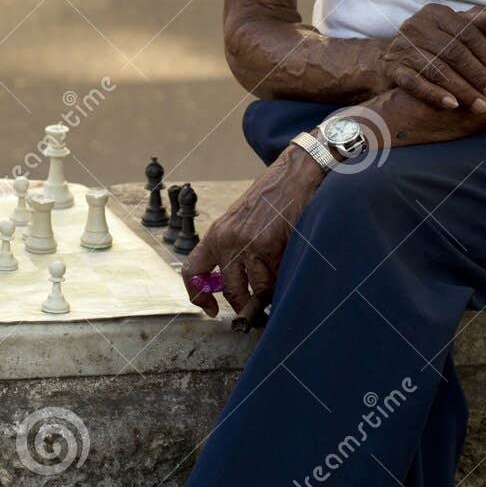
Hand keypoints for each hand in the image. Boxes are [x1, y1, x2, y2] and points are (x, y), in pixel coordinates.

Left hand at [182, 146, 323, 316]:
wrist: (293, 174)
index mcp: (216, 234)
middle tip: (257, 312)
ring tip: (279, 288)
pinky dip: (284, 282)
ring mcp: (248, 244)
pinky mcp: (271, 246)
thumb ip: (232, 248)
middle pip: (231, 291)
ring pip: (258, 290)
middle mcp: (227, 240)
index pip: (192, 271)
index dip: (197, 296)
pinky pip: (277, 280)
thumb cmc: (270, 199)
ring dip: (270, 296)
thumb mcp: (240, 221)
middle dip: (245, 306)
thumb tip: (234, 284)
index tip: (210, 310)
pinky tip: (289, 271)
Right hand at [380, 4, 485, 113]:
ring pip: (436, 69)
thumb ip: (477, 25)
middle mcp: (416, 25)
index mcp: (435, 13)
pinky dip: (433, 94)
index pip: (466, 32)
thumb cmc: (435, 42)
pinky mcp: (391, 67)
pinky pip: (414, 82)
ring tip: (480, 105)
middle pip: (453, 52)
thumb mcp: (455, 30)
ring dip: (462, 89)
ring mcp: (401, 46)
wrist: (395, 57)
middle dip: (477, 75)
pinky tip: (452, 104)